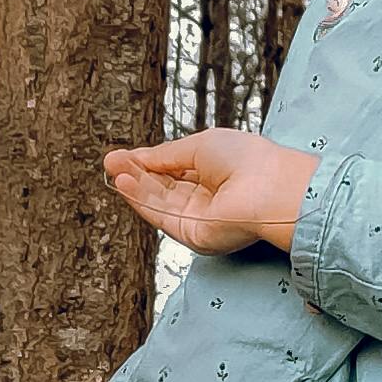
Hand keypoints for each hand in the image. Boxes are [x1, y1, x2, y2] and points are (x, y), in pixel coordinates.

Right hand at [104, 127, 317, 253]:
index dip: (147, 163)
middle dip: (136, 174)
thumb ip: (165, 156)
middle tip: (110, 161)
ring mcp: (199, 218)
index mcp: (213, 173)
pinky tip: (124, 184)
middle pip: (163, 187)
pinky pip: (162, 217)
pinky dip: (141, 201)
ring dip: (134, 186)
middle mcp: (206, 198)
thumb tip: (137, 157)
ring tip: (114, 170)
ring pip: (159, 202)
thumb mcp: (198, 146)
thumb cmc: (247, 160)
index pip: (173, 170)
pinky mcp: (194, 236)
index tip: (122, 156)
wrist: (270, 188)